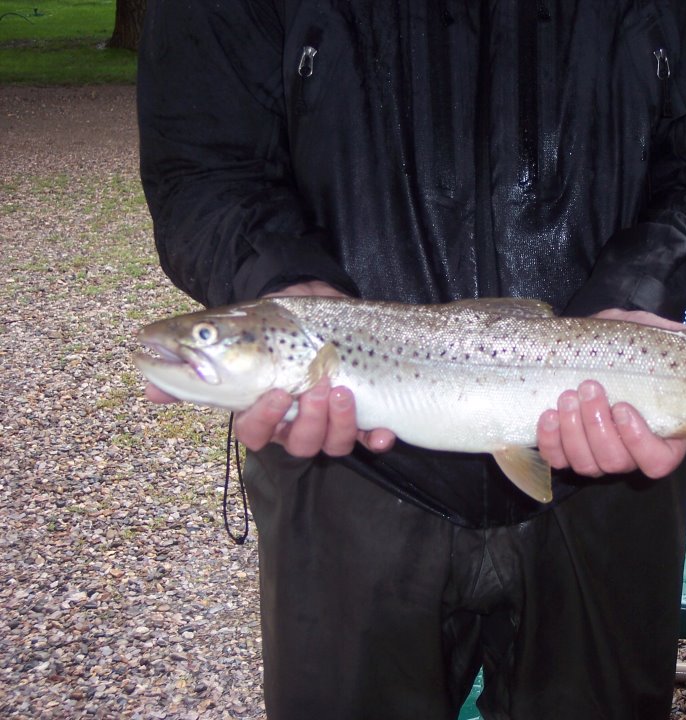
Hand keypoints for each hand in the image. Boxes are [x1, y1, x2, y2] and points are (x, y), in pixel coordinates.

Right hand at [144, 281, 395, 457]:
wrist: (315, 303)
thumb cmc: (273, 321)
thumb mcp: (237, 327)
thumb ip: (196, 350)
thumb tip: (143, 373)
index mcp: (263, 409)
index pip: (254, 433)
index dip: (263, 421)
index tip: (275, 394)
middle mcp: (294, 424)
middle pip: (298, 444)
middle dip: (310, 420)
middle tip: (318, 386)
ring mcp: (329, 423)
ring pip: (332, 445)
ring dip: (339, 423)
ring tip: (343, 390)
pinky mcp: (362, 417)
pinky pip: (370, 440)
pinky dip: (378, 439)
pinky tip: (384, 431)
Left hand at [535, 309, 685, 478]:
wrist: (585, 340)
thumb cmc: (629, 344)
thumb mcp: (663, 339)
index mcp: (659, 433)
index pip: (658, 462)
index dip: (640, 443)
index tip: (626, 409)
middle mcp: (627, 450)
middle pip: (616, 463)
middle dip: (598, 429)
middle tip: (589, 389)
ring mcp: (594, 452)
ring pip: (586, 464)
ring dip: (573, 431)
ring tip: (568, 396)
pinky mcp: (563, 447)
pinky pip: (555, 458)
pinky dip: (550, 439)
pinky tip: (548, 413)